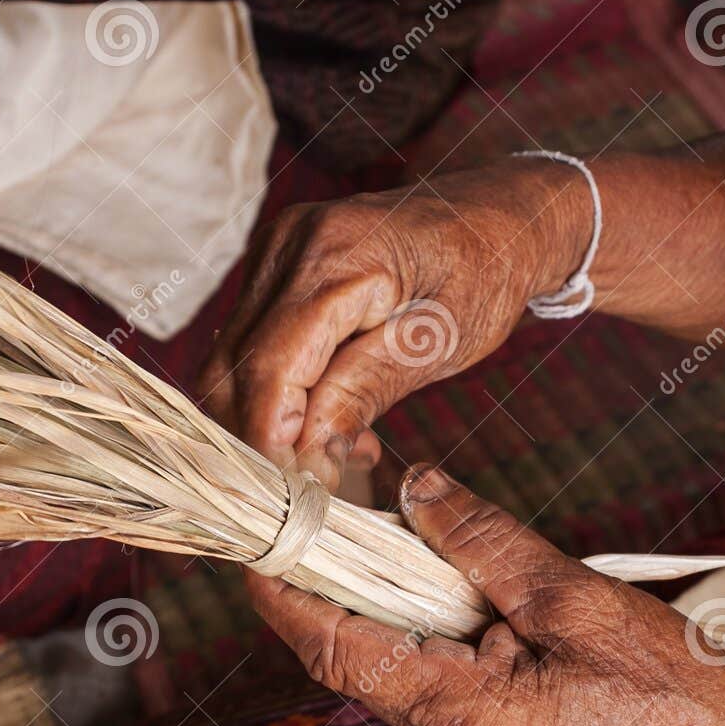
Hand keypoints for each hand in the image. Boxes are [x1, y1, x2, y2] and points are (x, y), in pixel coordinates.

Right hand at [201, 163, 588, 487]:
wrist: (496, 213)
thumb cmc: (484, 273)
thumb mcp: (438, 343)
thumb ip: (365, 390)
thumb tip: (305, 454)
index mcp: (338, 255)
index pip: (271, 366)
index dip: (269, 442)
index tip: (287, 506)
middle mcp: (289, 244)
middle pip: (234, 366)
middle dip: (252, 446)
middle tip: (292, 512)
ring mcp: (272, 251)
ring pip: (228, 361)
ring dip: (260, 427)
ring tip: (320, 471)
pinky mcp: (270, 268)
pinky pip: (246, 345)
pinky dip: (271, 399)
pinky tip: (321, 430)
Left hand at [244, 465, 724, 725]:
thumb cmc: (671, 691)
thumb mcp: (572, 598)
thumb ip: (482, 542)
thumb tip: (415, 489)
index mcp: (459, 716)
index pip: (336, 648)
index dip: (286, 592)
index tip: (258, 539)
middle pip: (352, 659)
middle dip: (329, 586)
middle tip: (320, 514)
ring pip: (387, 672)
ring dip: (375, 606)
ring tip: (377, 535)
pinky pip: (425, 687)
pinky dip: (416, 633)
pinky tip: (435, 585)